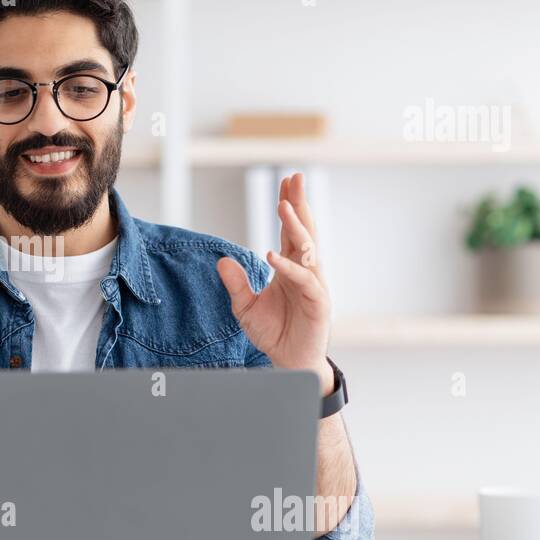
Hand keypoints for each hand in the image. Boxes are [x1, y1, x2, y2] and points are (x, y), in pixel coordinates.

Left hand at [216, 172, 334, 393]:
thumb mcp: (245, 307)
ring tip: (284, 206)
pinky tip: (273, 255)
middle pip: (304, 231)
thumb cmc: (273, 332)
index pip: (290, 231)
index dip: (289, 206)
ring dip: (296, 227)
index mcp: (290, 267)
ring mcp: (314, 285)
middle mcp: (305, 271)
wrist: (289, 361)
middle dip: (299, 204)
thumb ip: (236, 284)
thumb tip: (222, 261)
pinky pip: (304, 280)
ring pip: (307, 249)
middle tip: (295, 178)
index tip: (286, 182)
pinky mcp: (318, 302)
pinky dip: (289, 268)